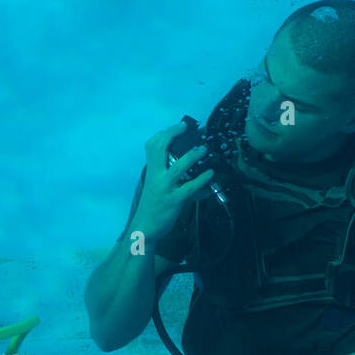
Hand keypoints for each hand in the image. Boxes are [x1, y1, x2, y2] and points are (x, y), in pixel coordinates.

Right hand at [132, 122, 217, 241]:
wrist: (144, 228)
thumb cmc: (153, 206)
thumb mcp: (157, 187)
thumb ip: (174, 178)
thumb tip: (195, 174)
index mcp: (152, 171)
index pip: (153, 145)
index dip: (166, 132)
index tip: (181, 126)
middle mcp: (156, 177)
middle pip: (159, 148)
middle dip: (173, 134)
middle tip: (189, 129)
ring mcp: (164, 188)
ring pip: (178, 167)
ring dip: (192, 156)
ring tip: (204, 149)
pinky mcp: (174, 201)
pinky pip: (190, 188)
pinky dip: (202, 181)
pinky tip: (210, 175)